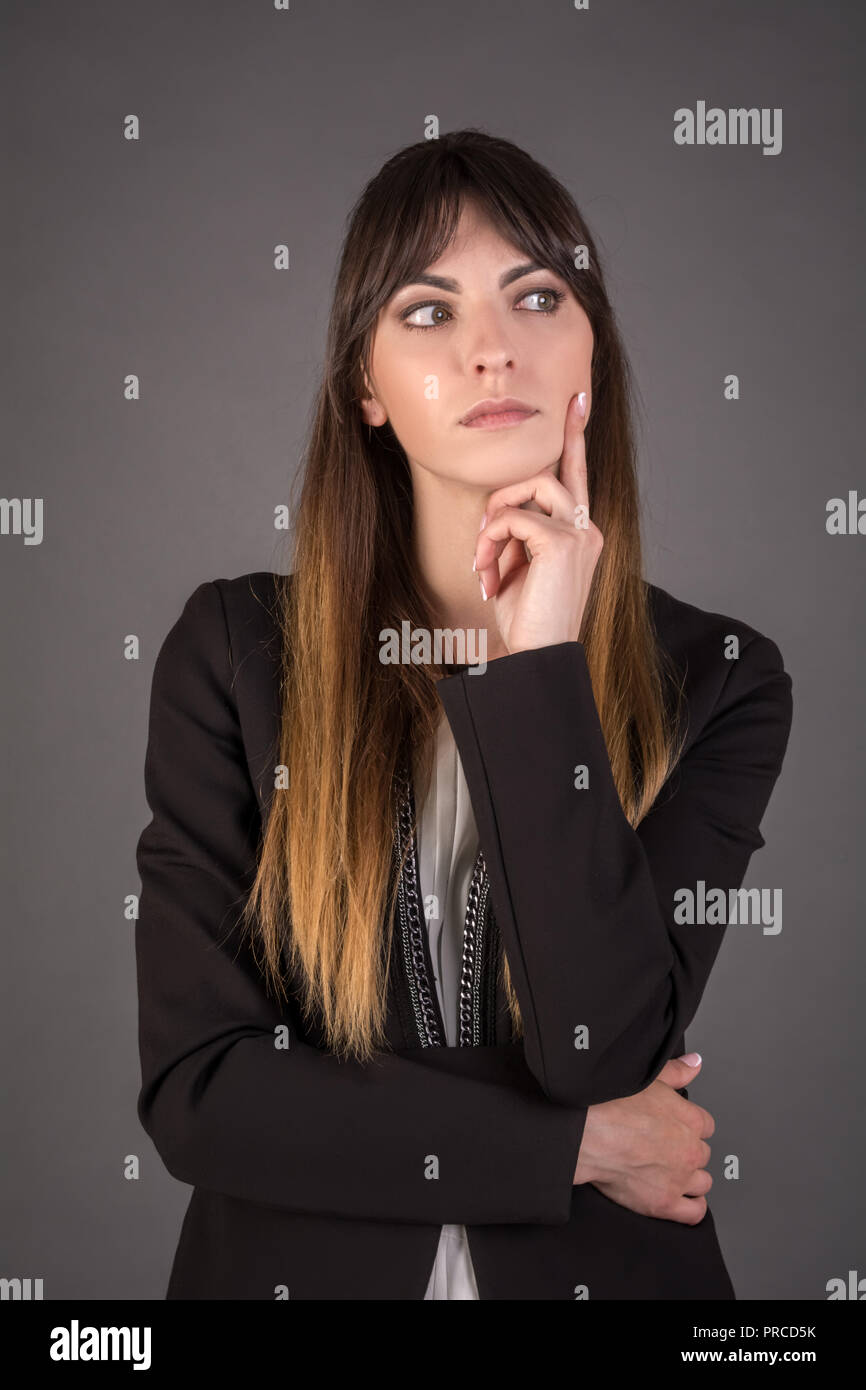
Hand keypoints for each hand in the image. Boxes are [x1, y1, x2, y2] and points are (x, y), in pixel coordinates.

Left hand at [472, 391, 602, 654]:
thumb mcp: (517, 569)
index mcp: (579, 534)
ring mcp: (579, 533)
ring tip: (485, 563)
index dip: (575, 436)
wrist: (537, 657)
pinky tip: (488, 573)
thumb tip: (495, 517)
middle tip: (483, 547)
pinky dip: (491, 542)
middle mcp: (586, 529)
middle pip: (544, 475)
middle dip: (502, 500)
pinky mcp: (564, 543)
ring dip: (493, 523)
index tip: (577, 400)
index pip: (576, 475)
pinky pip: (513, 517)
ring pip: (527, 490)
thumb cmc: (526, 621)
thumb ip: (516, 535)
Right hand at [572, 1055, 714, 1224]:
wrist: (587, 1134)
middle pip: (702, 1154)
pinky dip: (691, 1207)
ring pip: (702, 1183)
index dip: (688, 1127)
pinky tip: (680, 1200)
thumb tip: (695, 1064)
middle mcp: (690, 1150)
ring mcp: (679, 1179)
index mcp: (689, 1119)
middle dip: (687, 1152)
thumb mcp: (646, 1077)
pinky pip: (694, 1212)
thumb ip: (676, 1072)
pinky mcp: (664, 1203)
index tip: (675, 1128)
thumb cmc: (609, 1104)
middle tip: (664, 1149)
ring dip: (690, 1179)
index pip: (705, 1126)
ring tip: (670, 1173)